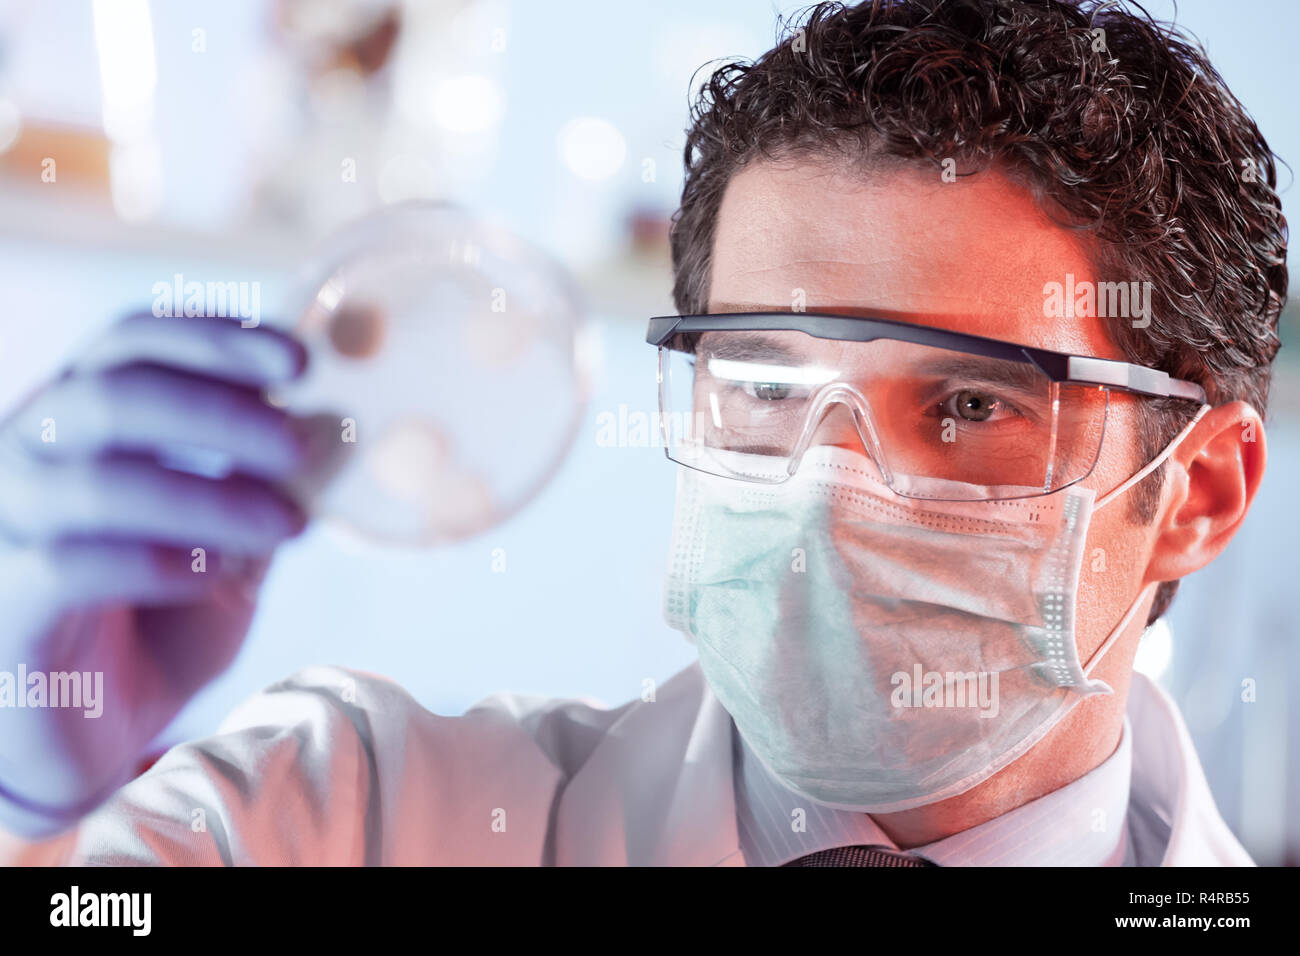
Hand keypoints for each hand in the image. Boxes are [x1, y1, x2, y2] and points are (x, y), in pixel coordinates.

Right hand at [0, 312, 317, 835]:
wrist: (92, 732)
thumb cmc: (158, 620)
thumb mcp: (231, 545)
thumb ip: (266, 490)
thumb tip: (333, 432)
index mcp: (79, 420)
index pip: (131, 343)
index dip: (215, 337)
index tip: (301, 362)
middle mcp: (28, 456)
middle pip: (111, 393)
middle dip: (219, 411)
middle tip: (296, 447)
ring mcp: (5, 527)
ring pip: (96, 480)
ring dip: (206, 498)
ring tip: (285, 526)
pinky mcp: (4, 605)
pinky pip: (66, 565)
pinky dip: (152, 562)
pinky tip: (209, 577)